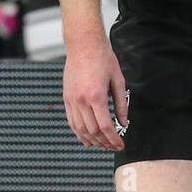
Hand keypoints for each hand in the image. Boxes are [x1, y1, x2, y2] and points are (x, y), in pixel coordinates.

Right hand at [63, 32, 126, 150]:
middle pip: (92, 132)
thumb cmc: (103, 58)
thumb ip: (121, 104)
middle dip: (104, 143)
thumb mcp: (118, 80)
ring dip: (91, 141)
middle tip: (114, 147)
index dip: (113, 139)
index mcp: (96, 96)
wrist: (83, 44)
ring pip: (80, 130)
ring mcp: (72, 100)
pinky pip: (71, 121)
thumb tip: (124, 122)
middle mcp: (81, 100)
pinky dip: (79, 133)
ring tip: (102, 145)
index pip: (105, 127)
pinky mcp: (67, 98)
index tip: (120, 145)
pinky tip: (87, 138)